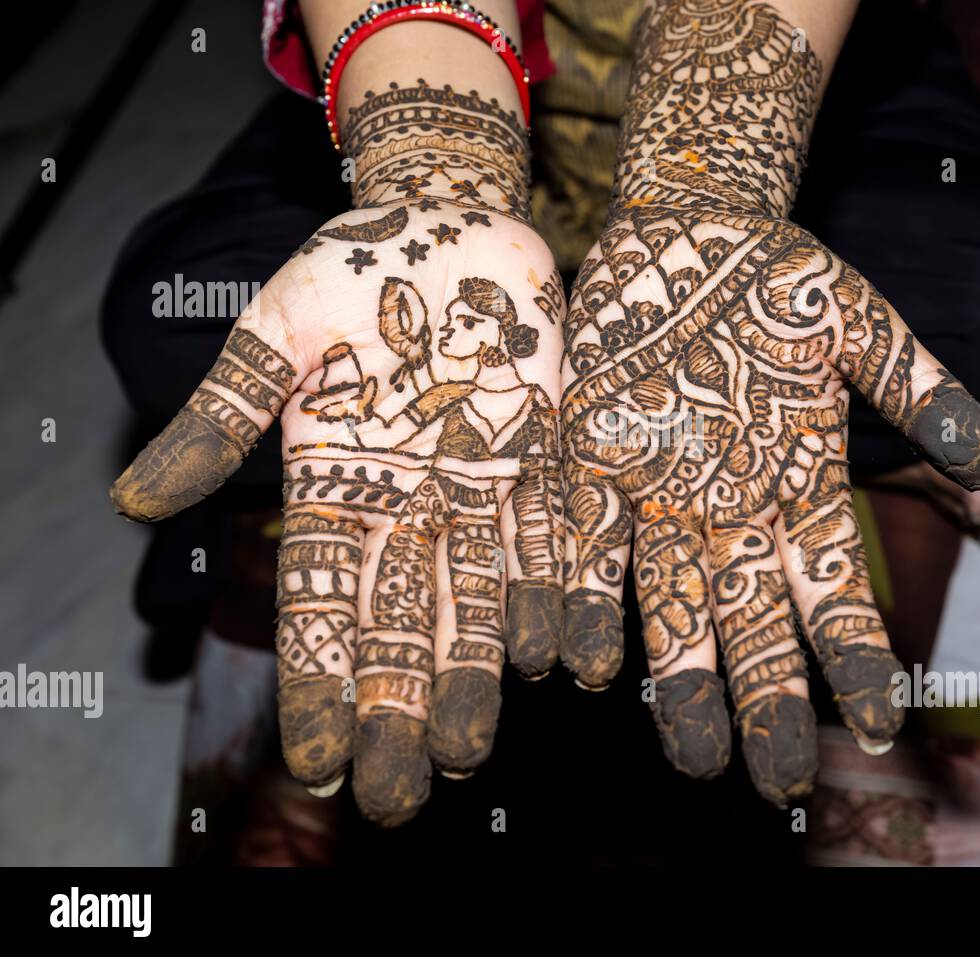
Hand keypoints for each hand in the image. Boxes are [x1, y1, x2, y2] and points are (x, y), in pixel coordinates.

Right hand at [111, 198, 564, 825]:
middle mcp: (412, 504)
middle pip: (401, 622)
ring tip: (466, 751)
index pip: (321, 601)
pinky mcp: (550, 460)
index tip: (318, 756)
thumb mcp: (276, 333)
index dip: (319, 680)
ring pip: (479, 601)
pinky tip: (564, 663)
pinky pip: (558, 541)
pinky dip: (562, 599)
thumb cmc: (353, 268)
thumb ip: (223, 416)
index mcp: (338, 484)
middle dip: (396, 707)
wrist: (455, 219)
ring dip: (475, 677)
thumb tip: (133, 502)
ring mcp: (484, 488)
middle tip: (394, 794)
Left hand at [560, 207, 979, 805]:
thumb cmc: (780, 281)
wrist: (686, 232)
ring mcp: (658, 494)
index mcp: (798, 489)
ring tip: (693, 756)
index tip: (878, 723)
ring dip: (683, 679)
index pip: (834, 595)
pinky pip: (585, 546)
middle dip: (768, 702)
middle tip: (780, 782)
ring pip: (671, 606)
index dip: (856, 660)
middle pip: (755, 622)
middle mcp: (730, 511)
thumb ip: (924, 393)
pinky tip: (582, 664)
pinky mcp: (591, 462)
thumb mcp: (862, 328)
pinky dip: (583, 603)